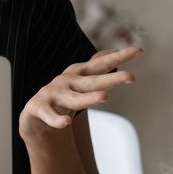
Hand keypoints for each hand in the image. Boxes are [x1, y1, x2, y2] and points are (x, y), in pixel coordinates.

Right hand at [19, 46, 140, 141]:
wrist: (34, 114)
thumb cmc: (61, 96)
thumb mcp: (79, 80)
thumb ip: (94, 65)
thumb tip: (111, 51)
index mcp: (78, 75)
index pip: (100, 64)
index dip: (118, 57)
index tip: (138, 50)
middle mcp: (66, 82)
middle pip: (91, 81)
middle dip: (110, 79)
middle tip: (130, 77)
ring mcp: (52, 94)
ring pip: (72, 98)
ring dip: (87, 98)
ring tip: (103, 97)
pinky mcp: (38, 108)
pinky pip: (49, 115)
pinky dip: (56, 119)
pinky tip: (65, 123)